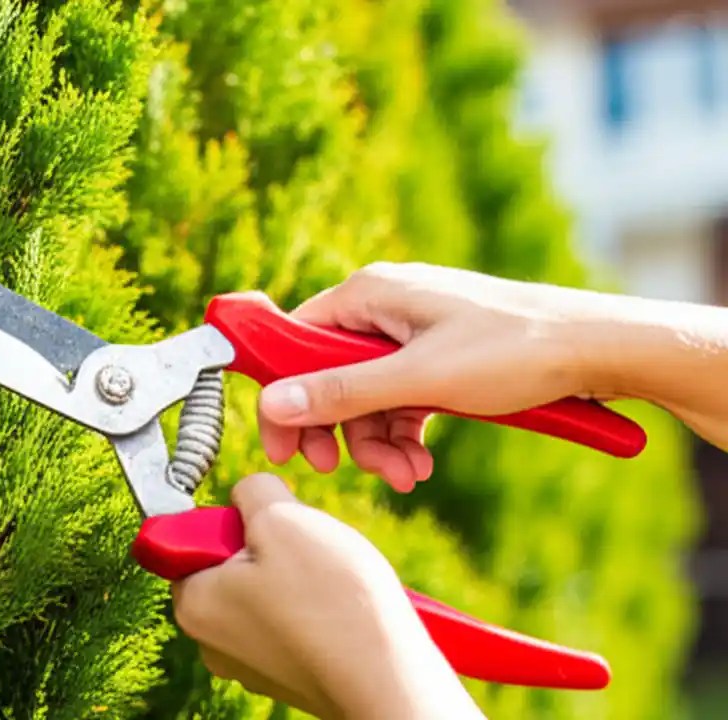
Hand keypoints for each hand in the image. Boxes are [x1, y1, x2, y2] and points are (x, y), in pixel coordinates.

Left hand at [170, 473, 484, 718]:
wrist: (392, 679)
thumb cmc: (332, 602)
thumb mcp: (282, 517)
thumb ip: (251, 491)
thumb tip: (248, 494)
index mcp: (193, 603)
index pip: (189, 539)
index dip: (231, 520)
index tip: (266, 527)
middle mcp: (211, 641)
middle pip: (231, 563)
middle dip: (272, 546)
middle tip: (306, 552)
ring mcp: (250, 663)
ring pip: (268, 589)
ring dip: (300, 575)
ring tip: (331, 584)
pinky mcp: (289, 675)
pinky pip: (295, 620)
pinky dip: (318, 608)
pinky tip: (342, 609)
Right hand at [255, 261, 727, 490]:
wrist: (598, 349)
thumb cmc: (514, 350)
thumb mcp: (420, 379)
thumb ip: (342, 393)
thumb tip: (273, 404)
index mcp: (368, 294)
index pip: (293, 344)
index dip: (281, 399)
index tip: (282, 449)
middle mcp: (383, 307)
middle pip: (327, 376)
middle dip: (338, 430)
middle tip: (336, 471)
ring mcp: (412, 332)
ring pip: (366, 396)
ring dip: (377, 442)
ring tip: (408, 475)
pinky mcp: (439, 356)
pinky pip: (400, 399)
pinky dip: (404, 434)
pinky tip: (421, 464)